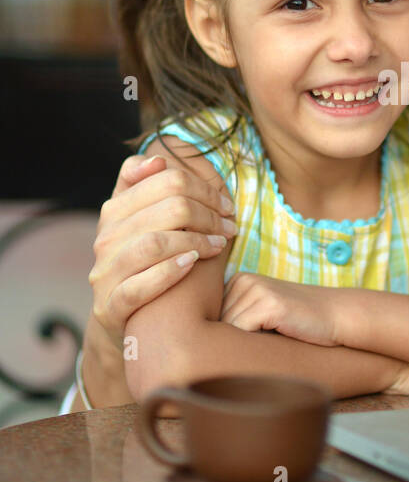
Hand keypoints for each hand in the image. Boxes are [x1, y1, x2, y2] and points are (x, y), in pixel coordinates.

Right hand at [89, 153, 235, 350]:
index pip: (166, 180)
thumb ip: (148, 187)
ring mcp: (105, 272)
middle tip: (229, 229)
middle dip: (208, 216)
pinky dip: (168, 272)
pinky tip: (191, 265)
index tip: (226, 207)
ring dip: (195, 242)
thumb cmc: (146, 264)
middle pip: (168, 208)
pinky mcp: (110, 307)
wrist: (126, 321)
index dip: (204, 190)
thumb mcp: (144, 221)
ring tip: (218, 247)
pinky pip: (138, 286)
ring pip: (153, 244)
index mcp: (115, 210)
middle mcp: (106, 238)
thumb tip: (158, 160)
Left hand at [220, 274, 339, 346]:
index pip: (210, 316)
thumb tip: (198, 343)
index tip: (251, 334)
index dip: (227, 334)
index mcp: (238, 280)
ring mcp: (256, 289)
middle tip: (263, 338)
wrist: (336, 316)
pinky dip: (256, 342)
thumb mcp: (260, 313)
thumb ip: (234, 318)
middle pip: (216, 323)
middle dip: (233, 338)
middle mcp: (243, 280)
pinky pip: (243, 332)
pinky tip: (279, 334)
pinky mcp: (269, 303)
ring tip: (273, 335)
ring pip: (228, 330)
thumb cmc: (297, 322)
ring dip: (247, 341)